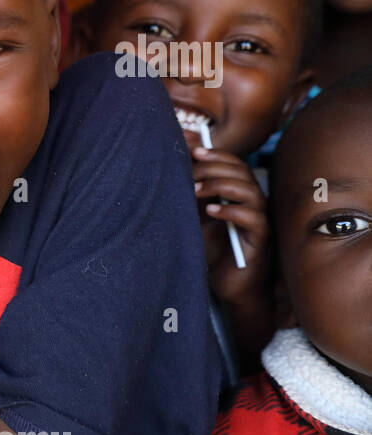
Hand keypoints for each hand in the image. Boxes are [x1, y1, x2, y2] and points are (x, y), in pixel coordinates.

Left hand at [191, 146, 269, 305]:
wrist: (226, 285)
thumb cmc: (212, 250)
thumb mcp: (195, 218)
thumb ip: (191, 195)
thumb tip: (174, 169)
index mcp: (238, 194)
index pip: (233, 163)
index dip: (216, 153)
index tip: (192, 149)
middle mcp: (252, 202)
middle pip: (241, 172)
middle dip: (213, 167)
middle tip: (189, 171)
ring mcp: (259, 220)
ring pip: (250, 191)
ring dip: (220, 186)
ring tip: (194, 191)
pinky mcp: (260, 239)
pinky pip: (253, 218)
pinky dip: (231, 211)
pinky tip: (211, 211)